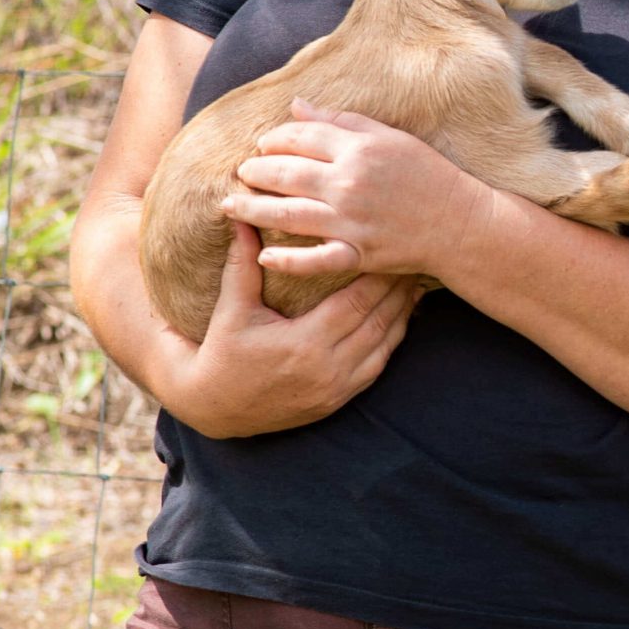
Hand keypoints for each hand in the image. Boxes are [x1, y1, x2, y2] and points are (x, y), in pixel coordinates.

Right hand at [160, 221, 419, 436]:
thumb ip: (242, 264)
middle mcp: (328, 368)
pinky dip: (392, 340)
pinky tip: (400, 319)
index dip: (380, 277)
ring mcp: (337, 388)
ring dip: (402, 314)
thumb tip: (242, 221)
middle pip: (379, 321)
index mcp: (305, 343)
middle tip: (414, 261)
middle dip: (398, 290)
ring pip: (385, 345)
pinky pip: (377, 366)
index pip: (357, 302)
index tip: (392, 251)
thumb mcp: (231, 309)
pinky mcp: (339, 400)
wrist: (215, 407)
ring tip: (414, 285)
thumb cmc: (222, 353)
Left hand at [224, 100, 487, 280]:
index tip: (263, 144)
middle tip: (241, 174)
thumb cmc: (431, 175)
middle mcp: (350, 184)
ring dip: (253, 210)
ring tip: (231, 206)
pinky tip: (264, 256)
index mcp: (359, 150)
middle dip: (255, 172)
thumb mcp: (392, 138)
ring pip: (288, 215)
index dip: (275, 139)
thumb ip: (343, 122)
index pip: (301, 137)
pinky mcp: (359, 254)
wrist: (463, 223)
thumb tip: (297, 107)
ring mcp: (352, 222)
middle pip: (285, 174)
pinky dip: (288, 261)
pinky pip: (315, 260)